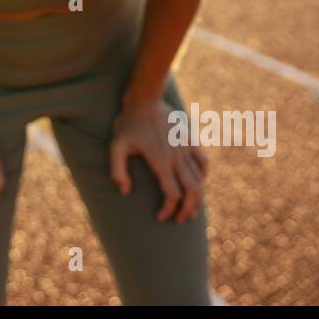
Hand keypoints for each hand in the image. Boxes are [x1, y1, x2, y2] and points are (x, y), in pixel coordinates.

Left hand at [109, 99, 208, 223]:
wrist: (144, 99)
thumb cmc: (128, 124)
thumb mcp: (115, 146)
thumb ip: (117, 170)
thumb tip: (125, 191)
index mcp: (161, 162)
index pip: (172, 194)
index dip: (168, 210)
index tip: (161, 218)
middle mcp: (177, 157)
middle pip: (192, 191)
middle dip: (188, 210)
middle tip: (180, 220)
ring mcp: (186, 148)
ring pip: (200, 179)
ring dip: (198, 197)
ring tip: (191, 209)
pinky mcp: (190, 139)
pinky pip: (203, 161)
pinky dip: (203, 175)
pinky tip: (198, 182)